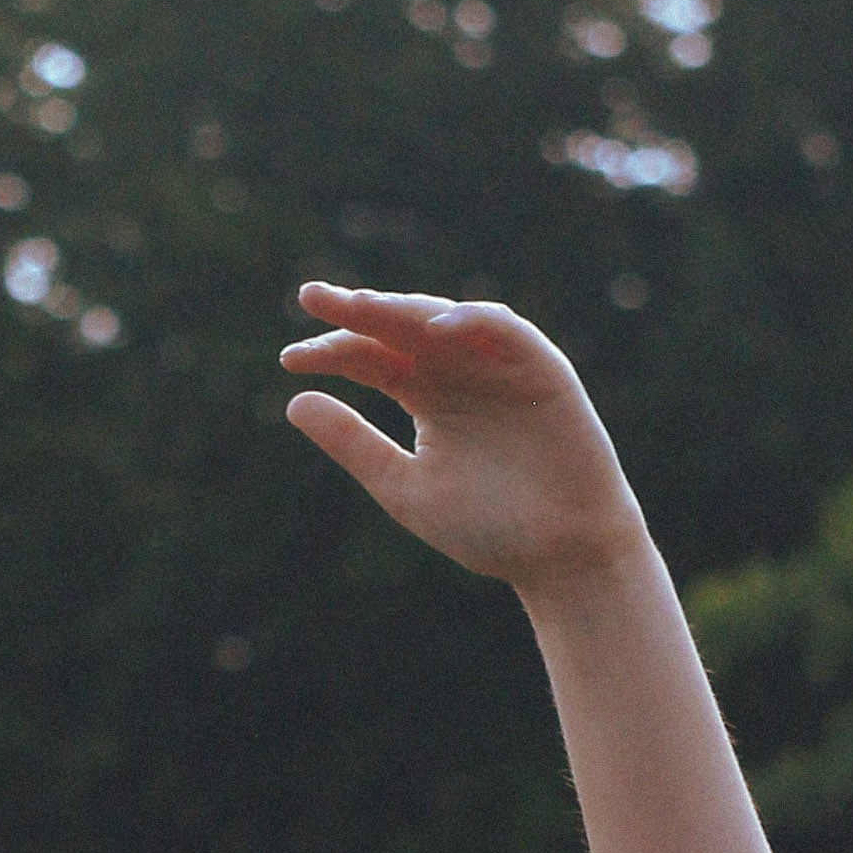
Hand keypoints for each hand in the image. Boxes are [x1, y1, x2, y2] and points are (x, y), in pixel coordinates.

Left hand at [281, 286, 648, 592]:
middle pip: (399, 328)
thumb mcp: (405, 488)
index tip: (290, 360)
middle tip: (311, 296)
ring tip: (361, 305)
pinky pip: (504, 330)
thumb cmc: (488, 528)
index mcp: (425, 395)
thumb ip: (354, 445)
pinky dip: (472, 322)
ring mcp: (498, 364)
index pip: (371, 358)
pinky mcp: (541, 367)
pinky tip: (434, 327)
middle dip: (358, 310)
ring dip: (404, 307)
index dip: (332, 353)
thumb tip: (292, 402)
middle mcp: (458, 370)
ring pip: (444, 319)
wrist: (561, 556)